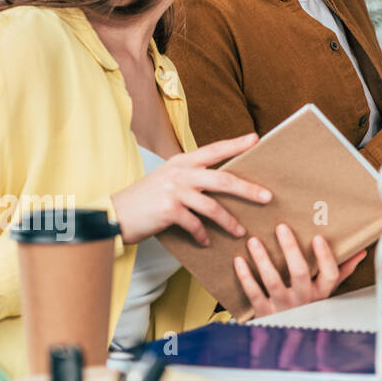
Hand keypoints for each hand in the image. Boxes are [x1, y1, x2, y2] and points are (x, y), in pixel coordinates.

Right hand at [111, 133, 270, 244]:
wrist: (113, 214)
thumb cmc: (145, 198)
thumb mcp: (168, 178)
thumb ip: (191, 176)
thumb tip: (223, 183)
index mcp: (182, 161)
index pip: (214, 149)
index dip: (236, 144)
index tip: (256, 138)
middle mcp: (180, 173)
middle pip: (223, 179)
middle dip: (248, 189)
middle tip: (267, 197)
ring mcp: (174, 191)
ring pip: (213, 206)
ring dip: (229, 222)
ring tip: (241, 232)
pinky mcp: (168, 210)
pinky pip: (196, 225)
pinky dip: (203, 235)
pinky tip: (206, 242)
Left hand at [233, 224, 367, 317]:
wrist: (287, 338)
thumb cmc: (308, 306)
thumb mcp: (327, 291)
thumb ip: (342, 271)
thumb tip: (360, 251)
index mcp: (321, 293)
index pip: (330, 275)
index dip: (325, 257)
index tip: (318, 238)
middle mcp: (304, 300)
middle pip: (299, 273)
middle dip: (290, 249)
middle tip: (281, 227)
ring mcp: (283, 306)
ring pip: (273, 281)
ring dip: (263, 260)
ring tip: (254, 241)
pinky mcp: (264, 312)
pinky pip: (254, 293)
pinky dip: (245, 277)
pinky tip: (239, 261)